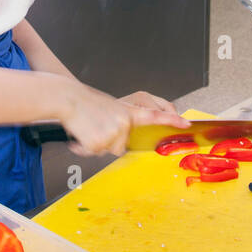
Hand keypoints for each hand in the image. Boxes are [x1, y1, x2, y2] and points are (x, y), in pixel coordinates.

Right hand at [60, 83, 186, 156]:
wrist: (66, 98)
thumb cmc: (84, 102)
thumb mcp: (110, 107)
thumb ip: (122, 121)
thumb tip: (122, 138)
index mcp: (128, 112)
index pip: (155, 116)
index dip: (172, 120)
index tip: (186, 123)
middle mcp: (124, 122)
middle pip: (121, 146)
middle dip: (109, 140)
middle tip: (96, 125)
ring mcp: (113, 133)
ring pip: (107, 150)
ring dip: (96, 143)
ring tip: (87, 127)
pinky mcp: (99, 143)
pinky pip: (93, 152)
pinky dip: (83, 147)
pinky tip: (79, 134)